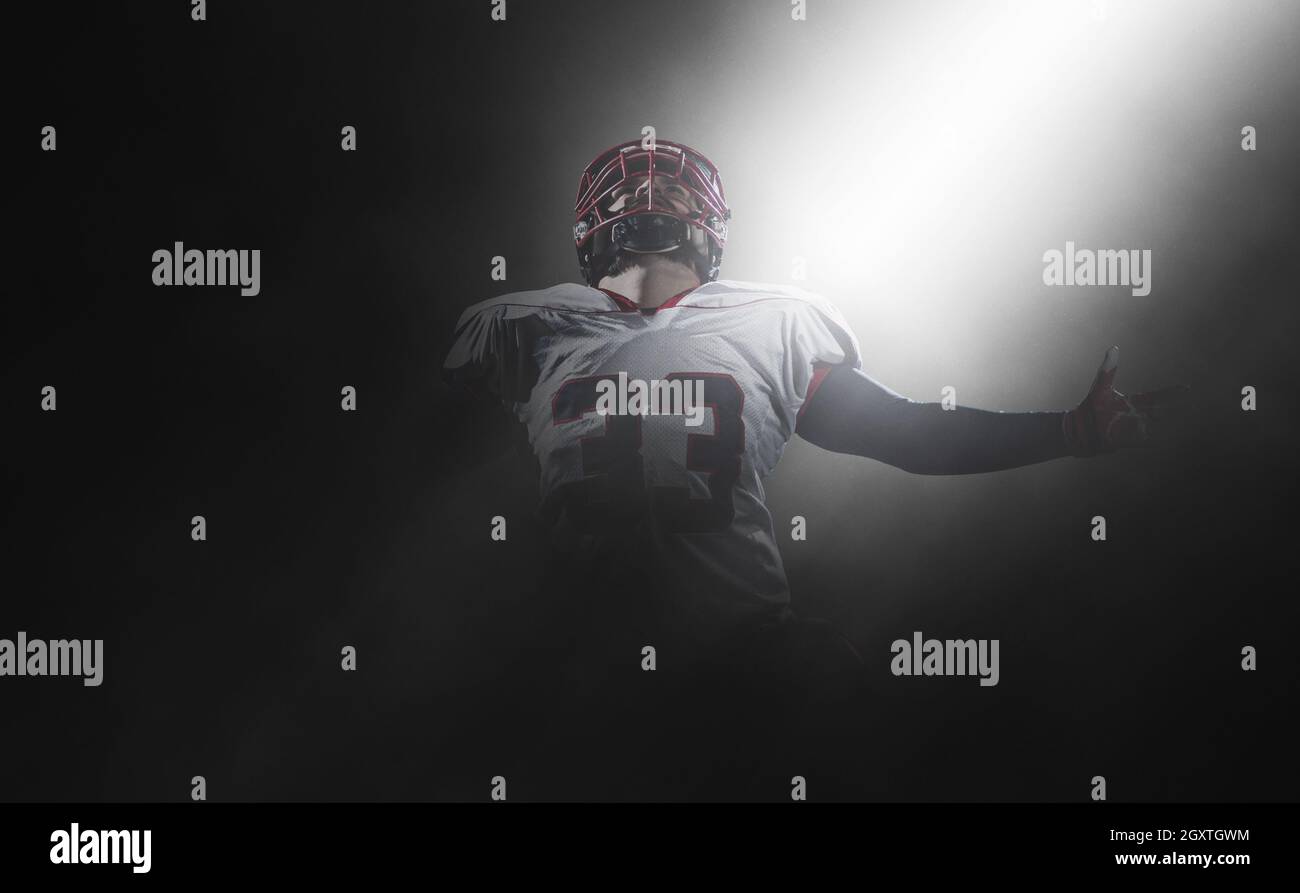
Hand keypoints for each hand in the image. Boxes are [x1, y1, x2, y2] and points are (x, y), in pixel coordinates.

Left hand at [1063, 347, 1188, 456]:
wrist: (1081, 427)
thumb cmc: (1092, 406)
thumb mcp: (1100, 387)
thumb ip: (1108, 369)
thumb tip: (1113, 348)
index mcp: (1133, 402)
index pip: (1156, 396)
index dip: (1171, 393)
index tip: (1187, 388)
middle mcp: (1136, 415)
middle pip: (1160, 412)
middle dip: (1175, 409)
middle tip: (1193, 407)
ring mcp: (1132, 428)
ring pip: (1154, 427)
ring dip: (1168, 426)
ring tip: (1185, 426)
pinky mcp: (1125, 440)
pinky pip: (1142, 441)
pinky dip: (1153, 440)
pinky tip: (1165, 441)